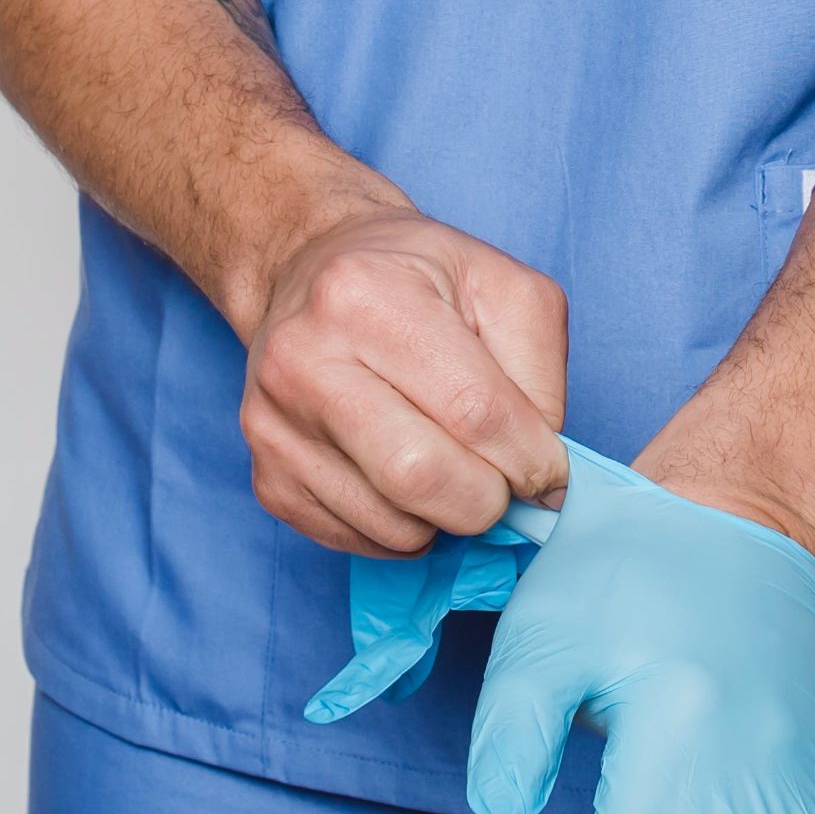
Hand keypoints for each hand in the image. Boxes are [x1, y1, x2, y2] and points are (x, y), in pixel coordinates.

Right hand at [241, 209, 568, 555]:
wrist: (308, 270)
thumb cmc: (417, 280)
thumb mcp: (502, 287)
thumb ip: (540, 374)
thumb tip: (543, 477)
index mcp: (367, 296)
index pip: (474, 411)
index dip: (529, 458)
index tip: (546, 470)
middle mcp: (304, 359)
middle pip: (422, 477)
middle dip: (486, 499)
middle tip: (500, 480)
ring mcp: (275, 425)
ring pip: (394, 526)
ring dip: (445, 518)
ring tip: (447, 469)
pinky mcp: (268, 477)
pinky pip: (359, 542)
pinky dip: (403, 531)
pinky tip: (402, 482)